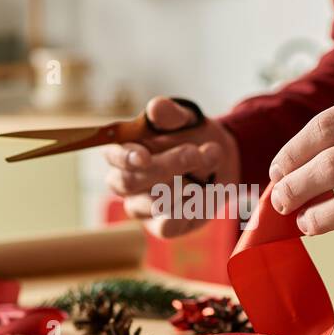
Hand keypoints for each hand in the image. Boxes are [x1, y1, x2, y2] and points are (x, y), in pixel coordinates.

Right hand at [104, 96, 240, 237]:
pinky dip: (190, 208)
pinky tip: (205, 192)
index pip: (112, 156)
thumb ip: (171, 114)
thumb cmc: (193, 136)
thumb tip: (155, 107)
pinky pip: (167, 225)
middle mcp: (125, 181)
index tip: (145, 156)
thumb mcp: (187, 119)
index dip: (125, 158)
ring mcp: (141, 207)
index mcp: (124, 151)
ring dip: (186, 185)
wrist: (221, 161)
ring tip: (207, 167)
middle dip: (165, 167)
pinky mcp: (160, 227)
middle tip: (196, 152)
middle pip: (130, 182)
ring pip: (152, 203)